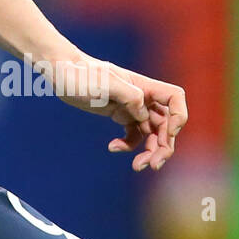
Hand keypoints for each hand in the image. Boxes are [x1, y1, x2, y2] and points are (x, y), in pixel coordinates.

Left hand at [39, 52, 187, 171]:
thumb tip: (144, 115)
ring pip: (150, 133)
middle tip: (152, 165)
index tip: (166, 134)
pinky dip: (127, 145)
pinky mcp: (118, 114)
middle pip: (165, 124)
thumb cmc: (80, 74)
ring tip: (137, 166)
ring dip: (149, 151)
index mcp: (143, 86)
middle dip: (163, 146)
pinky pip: (132, 135)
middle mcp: (141, 97)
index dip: (178, 117)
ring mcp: (130, 107)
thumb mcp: (105, 84)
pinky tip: (112, 147)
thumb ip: (130, 96)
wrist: (60, 72)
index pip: (175, 98)